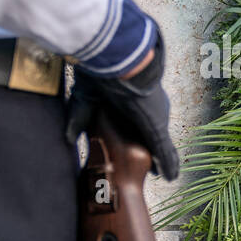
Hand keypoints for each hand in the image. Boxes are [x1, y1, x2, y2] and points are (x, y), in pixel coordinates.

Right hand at [64, 31, 178, 179]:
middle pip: (148, 137)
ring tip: (164, 174)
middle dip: (150, 151)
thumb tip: (69, 138)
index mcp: (127, 105)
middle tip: (153, 167)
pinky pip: (165, 151)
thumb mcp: (85, 101)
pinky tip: (171, 176)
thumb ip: (79, 120)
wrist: (118, 64)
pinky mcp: (156, 127)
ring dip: (161, 160)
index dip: (136, 141)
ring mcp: (152, 120)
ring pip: (159, 146)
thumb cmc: (102, 75)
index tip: (136, 153)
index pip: (134, 127)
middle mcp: (142, 113)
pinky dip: (168, 164)